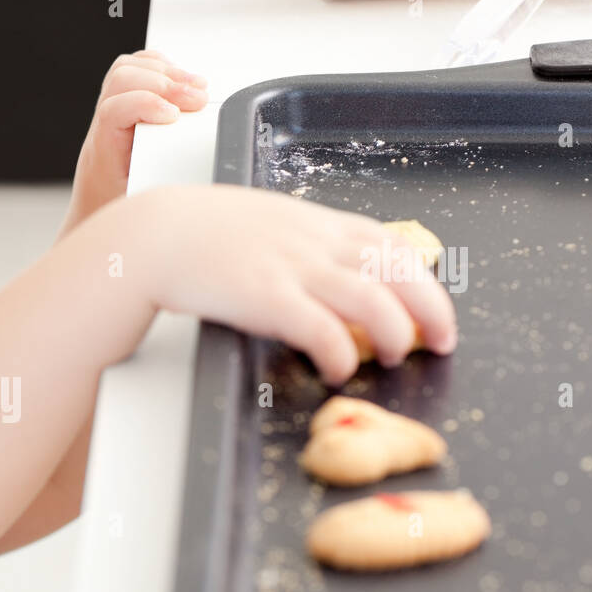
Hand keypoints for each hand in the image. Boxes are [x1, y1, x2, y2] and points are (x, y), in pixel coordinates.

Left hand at [57, 49, 207, 240]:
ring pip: (126, 69)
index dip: (145, 104)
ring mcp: (109, 111)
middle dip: (164, 82)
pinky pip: (133, 69)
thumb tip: (191, 173)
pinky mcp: (121, 104)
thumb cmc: (117, 209)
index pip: (113, 111)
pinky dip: (158, 65)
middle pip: (122, 80)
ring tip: (194, 86)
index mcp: (103, 150)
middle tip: (198, 97)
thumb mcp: (140, 205)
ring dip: (164, 71)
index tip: (174, 115)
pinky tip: (180, 79)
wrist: (95, 210)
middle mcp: (102, 125)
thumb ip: (160, 186)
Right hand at [141, 184, 458, 384]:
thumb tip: (326, 268)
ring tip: (394, 356)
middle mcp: (313, 242)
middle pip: (396, 271)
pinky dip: (340, 353)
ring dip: (394, 333)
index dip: (422, 276)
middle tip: (440, 340)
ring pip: (372, 301)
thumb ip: (297, 241)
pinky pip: (322, 330)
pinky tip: (338, 370)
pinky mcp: (267, 298)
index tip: (434, 305)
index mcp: (313, 223)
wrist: (152, 236)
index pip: (388, 243)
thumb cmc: (197, 234)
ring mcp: (292, 269)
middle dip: (430, 307)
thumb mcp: (260, 222)